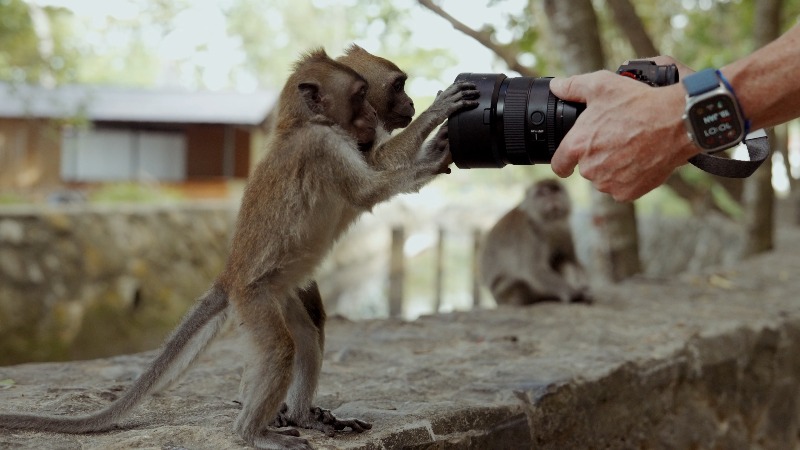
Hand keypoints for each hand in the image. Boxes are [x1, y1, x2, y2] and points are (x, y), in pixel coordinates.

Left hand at [549, 63, 698, 201]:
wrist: (676, 122)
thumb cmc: (638, 103)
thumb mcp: (601, 85)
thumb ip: (572, 87)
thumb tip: (556, 86)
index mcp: (578, 145)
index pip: (559, 165)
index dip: (564, 162)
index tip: (569, 161)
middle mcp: (590, 168)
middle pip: (586, 168)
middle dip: (596, 156)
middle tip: (614, 140)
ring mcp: (610, 183)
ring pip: (604, 179)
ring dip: (612, 168)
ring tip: (629, 148)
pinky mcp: (628, 193)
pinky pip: (622, 188)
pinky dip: (629, 178)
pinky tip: (639, 160)